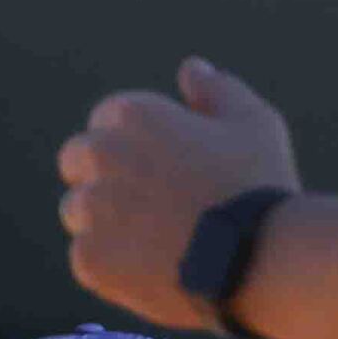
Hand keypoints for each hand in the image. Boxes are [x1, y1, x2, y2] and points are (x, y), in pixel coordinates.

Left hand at [58, 58, 301, 327]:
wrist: (261, 259)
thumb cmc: (259, 187)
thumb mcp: (253, 123)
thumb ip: (217, 91)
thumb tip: (191, 69)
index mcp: (132, 114)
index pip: (105, 121)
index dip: (131, 143)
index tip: (158, 167)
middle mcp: (100, 153)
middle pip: (76, 162)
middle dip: (102, 176)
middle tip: (146, 204)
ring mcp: (91, 209)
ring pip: (77, 212)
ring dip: (102, 221)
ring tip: (149, 241)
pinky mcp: (90, 259)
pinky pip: (85, 258)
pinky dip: (110, 265)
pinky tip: (148, 269)